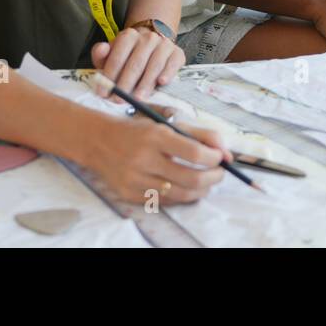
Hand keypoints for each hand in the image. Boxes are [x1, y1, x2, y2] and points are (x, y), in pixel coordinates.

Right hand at [81, 114, 226, 204]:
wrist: (98, 141)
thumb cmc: (138, 131)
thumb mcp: (166, 124)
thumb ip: (200, 135)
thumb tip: (226, 153)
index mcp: (155, 136)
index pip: (194, 153)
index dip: (214, 158)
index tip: (221, 158)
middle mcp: (144, 159)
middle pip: (190, 178)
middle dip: (213, 178)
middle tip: (219, 173)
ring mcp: (135, 180)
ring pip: (180, 195)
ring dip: (201, 191)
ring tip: (206, 182)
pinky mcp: (129, 195)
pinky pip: (164, 201)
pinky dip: (180, 196)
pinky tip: (185, 188)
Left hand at [91, 25, 184, 100]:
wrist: (152, 45)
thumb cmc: (128, 55)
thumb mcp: (112, 53)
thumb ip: (102, 53)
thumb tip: (101, 49)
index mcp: (129, 36)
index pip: (118, 56)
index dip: (109, 76)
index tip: (104, 92)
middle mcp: (148, 38)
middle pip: (136, 63)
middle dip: (126, 83)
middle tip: (119, 99)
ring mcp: (164, 44)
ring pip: (154, 65)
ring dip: (145, 84)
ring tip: (137, 98)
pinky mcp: (177, 53)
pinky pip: (173, 63)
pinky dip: (167, 73)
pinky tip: (161, 82)